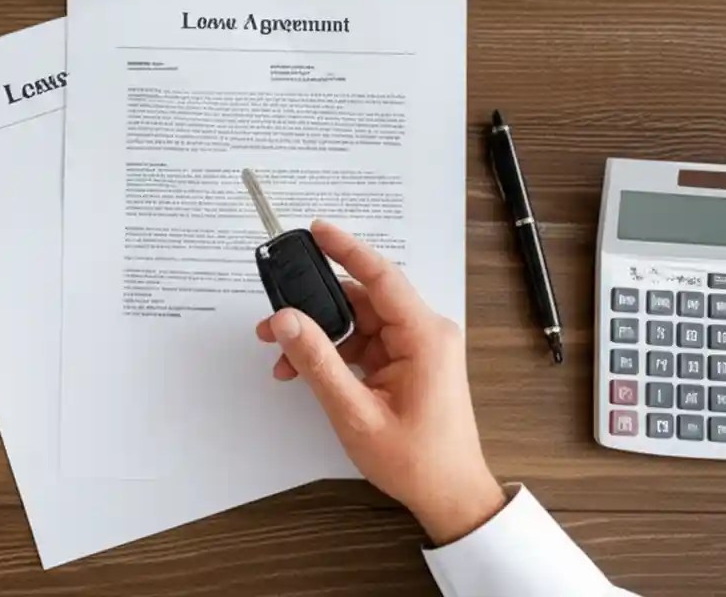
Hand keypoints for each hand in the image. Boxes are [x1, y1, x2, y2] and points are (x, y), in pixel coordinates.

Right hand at [256, 220, 502, 544]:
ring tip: (284, 357)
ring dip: (321, 337)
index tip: (316, 230)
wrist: (450, 495)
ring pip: (359, 323)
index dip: (346, 249)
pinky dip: (335, 353)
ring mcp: (418, 348)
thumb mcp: (356, 412)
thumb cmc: (416, 460)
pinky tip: (307, 370)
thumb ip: (318, 362)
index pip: (380, 276)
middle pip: (362, 300)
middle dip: (315, 309)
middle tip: (275, 317)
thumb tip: (286, 321)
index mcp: (425, 336)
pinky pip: (365, 343)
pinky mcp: (408, 362)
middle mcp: (425, 333)